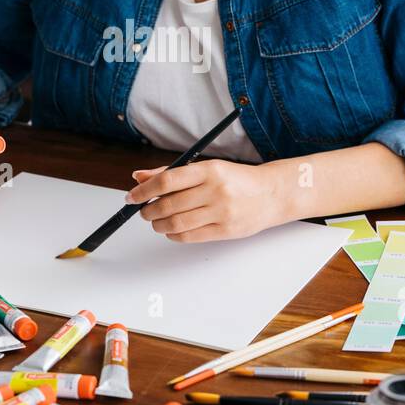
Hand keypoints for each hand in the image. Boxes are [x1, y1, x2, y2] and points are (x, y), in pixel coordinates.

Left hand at [124, 159, 287, 242]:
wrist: (271, 194)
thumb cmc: (236, 180)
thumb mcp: (207, 168)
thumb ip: (172, 173)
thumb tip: (139, 177)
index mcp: (209, 170)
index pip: (167, 181)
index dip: (144, 191)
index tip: (132, 196)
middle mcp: (215, 190)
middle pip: (169, 204)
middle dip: (148, 210)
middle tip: (143, 210)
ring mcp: (221, 212)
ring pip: (176, 223)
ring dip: (158, 224)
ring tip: (156, 221)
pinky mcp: (226, 231)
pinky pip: (190, 236)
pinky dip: (173, 234)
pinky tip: (171, 230)